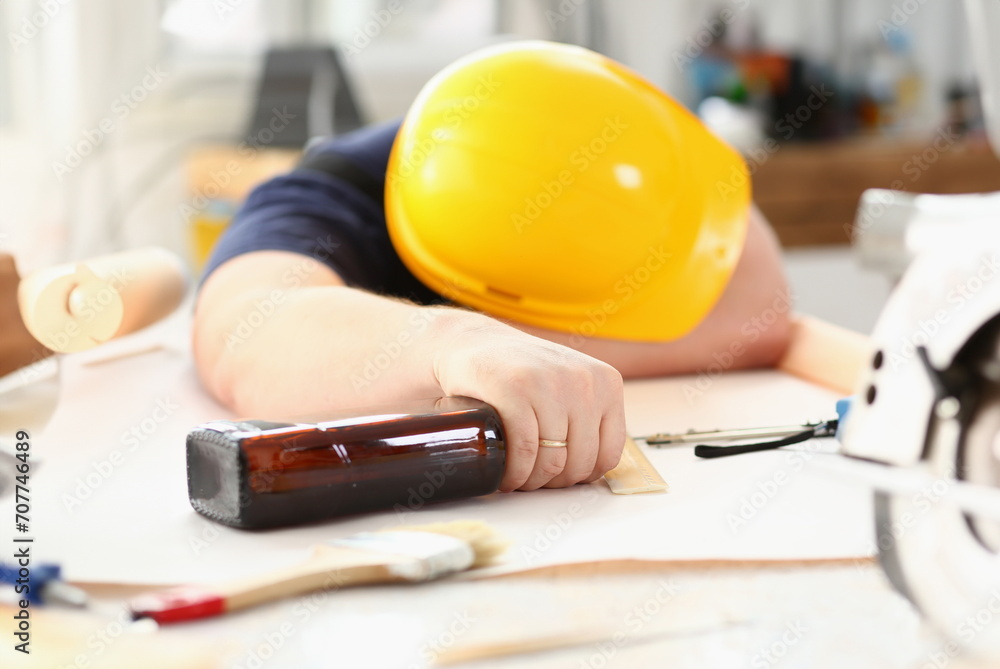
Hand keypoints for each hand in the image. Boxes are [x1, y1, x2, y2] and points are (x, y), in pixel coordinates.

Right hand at [433, 314, 625, 491]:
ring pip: (553, 461)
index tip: (560, 478)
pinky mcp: (515, 389)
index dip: (582, 477)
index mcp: (606, 382)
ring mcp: (550, 383)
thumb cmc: (522, 371)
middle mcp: (584, 380)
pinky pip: (524, 450)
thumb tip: (593, 471)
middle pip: (580, 462)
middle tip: (534, 482)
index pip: (608, 453)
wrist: (475, 341)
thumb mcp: (570, 385)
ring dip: (532, 481)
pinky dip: (514, 472)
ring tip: (519, 480)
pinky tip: (506, 476)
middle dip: (554, 483)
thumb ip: (589, 418)